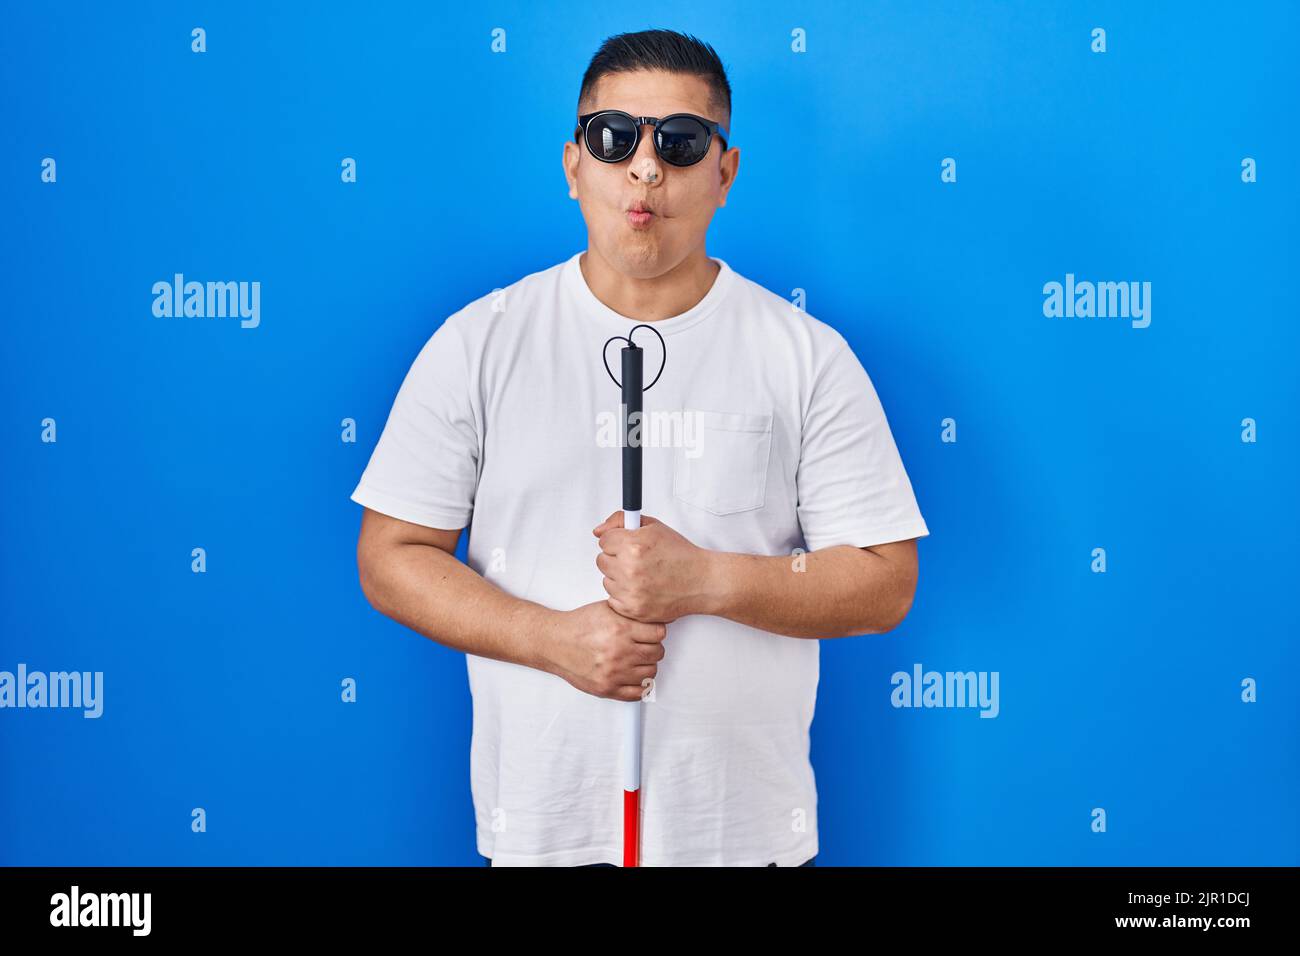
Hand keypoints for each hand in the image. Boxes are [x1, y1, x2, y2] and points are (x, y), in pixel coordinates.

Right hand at [546, 600, 666, 700]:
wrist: (554, 643)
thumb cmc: (579, 625)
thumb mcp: (607, 609)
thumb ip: (631, 612)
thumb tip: (655, 613)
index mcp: (621, 629)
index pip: (659, 633)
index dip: (656, 632)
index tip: (650, 633)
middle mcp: (619, 652)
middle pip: (657, 653)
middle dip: (653, 648)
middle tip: (643, 646)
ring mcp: (614, 673)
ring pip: (651, 673)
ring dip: (647, 666)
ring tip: (636, 660)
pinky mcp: (607, 689)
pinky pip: (637, 693)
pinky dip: (639, 686)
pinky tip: (633, 676)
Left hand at [592, 511, 715, 622]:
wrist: (701, 581)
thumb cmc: (680, 555)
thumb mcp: (653, 527)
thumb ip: (621, 521)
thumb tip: (598, 531)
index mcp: (634, 545)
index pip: (604, 540)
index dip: (617, 541)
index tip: (628, 545)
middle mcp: (630, 569)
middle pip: (602, 560)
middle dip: (616, 558)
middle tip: (636, 560)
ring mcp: (631, 591)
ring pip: (606, 580)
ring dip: (619, 577)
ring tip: (641, 575)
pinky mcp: (633, 609)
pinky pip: (613, 599)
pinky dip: (624, 595)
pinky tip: (641, 588)